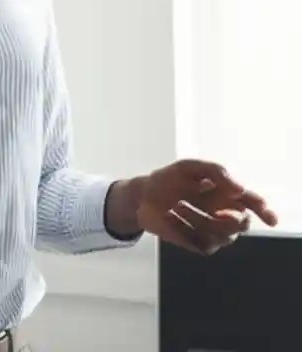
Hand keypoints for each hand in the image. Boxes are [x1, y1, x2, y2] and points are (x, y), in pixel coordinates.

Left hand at [133, 159, 277, 254]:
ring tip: (177, 206)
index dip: (264, 212)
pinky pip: (204, 244)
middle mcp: (226, 213)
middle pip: (242, 224)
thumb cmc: (168, 179)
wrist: (142, 197)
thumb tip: (240, 189)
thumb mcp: (188, 167)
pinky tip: (171, 219)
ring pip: (224, 236)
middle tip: (211, 209)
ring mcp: (214, 231)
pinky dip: (186, 231)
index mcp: (228, 194)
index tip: (269, 219)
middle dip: (229, 219)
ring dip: (198, 220)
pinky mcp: (200, 244)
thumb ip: (216, 172)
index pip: (254, 203)